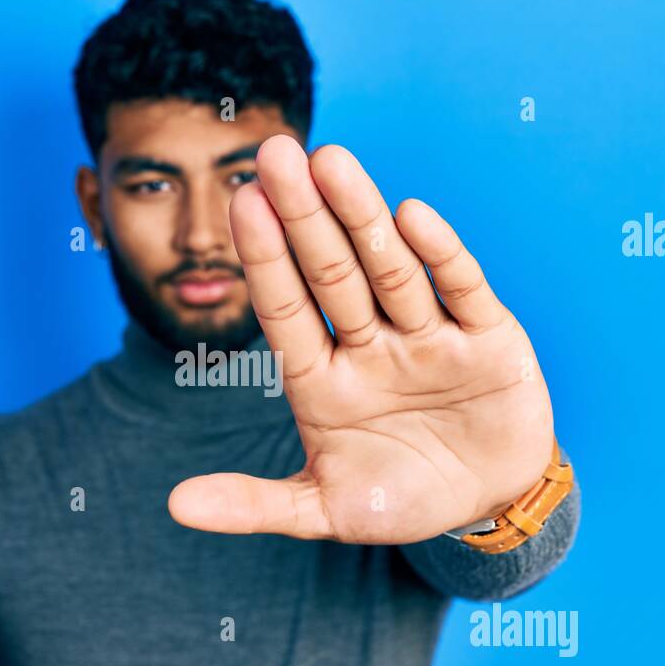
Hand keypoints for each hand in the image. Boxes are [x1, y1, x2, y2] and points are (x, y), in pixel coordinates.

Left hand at [168, 135, 555, 543]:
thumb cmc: (398, 501)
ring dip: (362, 217)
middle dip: (304, 217)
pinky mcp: (488, 338)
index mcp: (322, 380)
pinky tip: (411, 216)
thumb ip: (254, 505)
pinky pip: (462, 290)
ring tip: (331, 161)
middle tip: (275, 154)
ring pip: (390, 270)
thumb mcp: (325, 511)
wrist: (488, 504)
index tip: (241, 203)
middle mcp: (370, 346)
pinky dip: (440, 255)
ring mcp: (428, 336)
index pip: (286, 311)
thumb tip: (176, 506)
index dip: (265, 260)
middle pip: (332, 275)